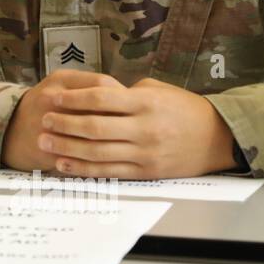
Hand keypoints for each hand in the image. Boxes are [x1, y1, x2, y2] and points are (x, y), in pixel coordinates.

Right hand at [1, 69, 125, 171]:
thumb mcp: (61, 85)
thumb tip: (128, 94)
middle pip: (100, 109)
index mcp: (60, 81)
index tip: (131, 104)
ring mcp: (50, 126)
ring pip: (93, 135)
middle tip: (133, 125)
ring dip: (113, 140)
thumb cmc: (43, 105)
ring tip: (124, 142)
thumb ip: (89, 86)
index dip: (122, 95)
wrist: (9, 129)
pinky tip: (111, 158)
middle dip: (121, 119)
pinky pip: (82, 156)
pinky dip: (99, 158)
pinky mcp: (49, 149)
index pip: (102, 85)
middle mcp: (53, 100)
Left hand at [36, 77, 236, 179]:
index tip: (55, 98)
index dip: (74, 99)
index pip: (101, 99)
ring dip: (67, 148)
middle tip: (44, 121)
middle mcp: (144, 129)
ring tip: (45, 143)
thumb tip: (93, 94)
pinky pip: (109, 172)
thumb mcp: (158, 90)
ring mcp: (144, 154)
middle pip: (94, 127)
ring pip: (97, 153)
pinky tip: (64, 165)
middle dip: (64, 124)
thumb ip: (126, 93)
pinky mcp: (145, 173)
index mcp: (146, 103)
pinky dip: (83, 170)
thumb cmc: (185, 109)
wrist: (219, 138)